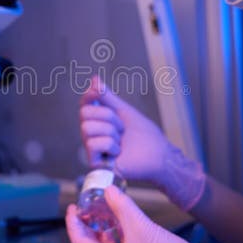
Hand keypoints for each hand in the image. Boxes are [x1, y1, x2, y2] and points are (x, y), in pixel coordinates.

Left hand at [66, 186, 242, 242]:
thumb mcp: (143, 228)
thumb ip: (122, 207)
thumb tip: (108, 190)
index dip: (74, 223)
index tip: (73, 206)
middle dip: (89, 227)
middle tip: (89, 206)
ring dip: (104, 233)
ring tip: (105, 212)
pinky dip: (118, 241)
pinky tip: (124, 226)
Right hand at [80, 75, 205, 210]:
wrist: (158, 155)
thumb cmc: (144, 135)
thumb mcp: (123, 111)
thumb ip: (107, 97)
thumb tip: (94, 79)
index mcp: (99, 122)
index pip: (84, 105)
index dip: (89, 96)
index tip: (97, 91)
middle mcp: (92, 135)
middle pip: (84, 114)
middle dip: (107, 116)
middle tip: (121, 127)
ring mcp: (93, 149)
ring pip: (87, 128)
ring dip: (110, 131)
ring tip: (121, 141)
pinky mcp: (95, 163)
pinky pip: (92, 144)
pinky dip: (110, 145)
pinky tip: (118, 153)